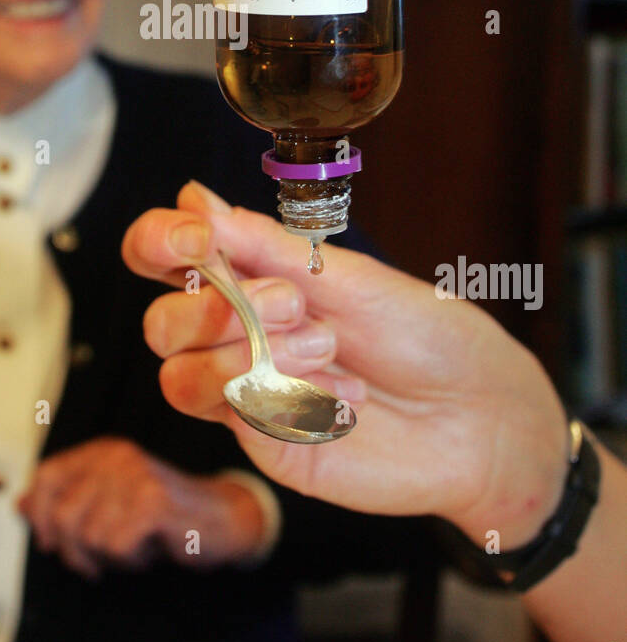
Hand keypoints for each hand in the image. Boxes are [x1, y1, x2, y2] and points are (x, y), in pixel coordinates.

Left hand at [17, 436, 266, 577]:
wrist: (219, 520)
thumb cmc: (163, 515)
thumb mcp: (108, 504)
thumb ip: (65, 501)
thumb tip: (20, 504)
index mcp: (101, 452)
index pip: (46, 476)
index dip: (39, 515)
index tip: (49, 542)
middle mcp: (116, 457)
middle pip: (62, 513)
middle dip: (73, 549)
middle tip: (95, 558)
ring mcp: (136, 476)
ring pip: (87, 535)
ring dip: (106, 556)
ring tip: (130, 547)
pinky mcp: (154, 501)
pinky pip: (116, 545)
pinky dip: (129, 559)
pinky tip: (146, 548)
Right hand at [122, 181, 570, 551]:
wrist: (482, 413)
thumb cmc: (424, 334)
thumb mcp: (346, 276)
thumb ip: (262, 243)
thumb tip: (192, 197)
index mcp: (251, 280)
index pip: (163, 256)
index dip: (158, 242)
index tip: (198, 241)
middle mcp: (236, 337)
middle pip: (159, 324)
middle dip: (215, 307)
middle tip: (293, 303)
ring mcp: (248, 394)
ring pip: (178, 378)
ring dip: (248, 354)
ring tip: (325, 350)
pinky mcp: (269, 445)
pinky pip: (236, 419)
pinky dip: (286, 397)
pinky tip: (344, 399)